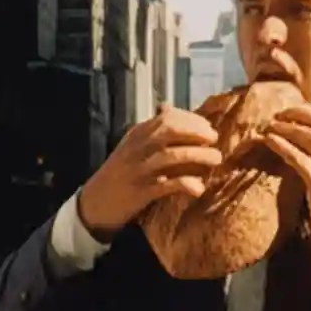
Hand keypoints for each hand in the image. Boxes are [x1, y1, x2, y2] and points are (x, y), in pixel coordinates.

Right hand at [79, 103, 222, 242]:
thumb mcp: (131, 146)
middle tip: (214, 139)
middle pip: (169, 131)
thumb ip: (151, 130)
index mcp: (136, 134)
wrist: (94, 204)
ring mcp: (138, 170)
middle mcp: (137, 149)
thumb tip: (169, 107)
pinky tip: (199, 188)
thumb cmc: (120, 173)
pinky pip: (167, 186)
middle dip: (196, 133)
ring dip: (198, 156)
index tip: (208, 128)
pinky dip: (186, 184)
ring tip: (216, 159)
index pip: (166, 118)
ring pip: (172, 156)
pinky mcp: (141, 193)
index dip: (191, 120)